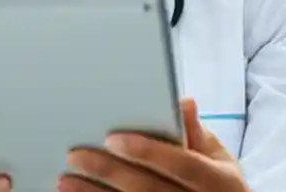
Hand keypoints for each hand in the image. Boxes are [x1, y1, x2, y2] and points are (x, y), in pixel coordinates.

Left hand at [62, 98, 248, 191]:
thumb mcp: (219, 158)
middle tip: (76, 154)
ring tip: (65, 179)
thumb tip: (183, 102)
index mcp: (218, 180)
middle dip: (110, 171)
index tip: (113, 138)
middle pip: (148, 188)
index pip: (181, 164)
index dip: (148, 151)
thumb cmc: (220, 185)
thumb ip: (197, 134)